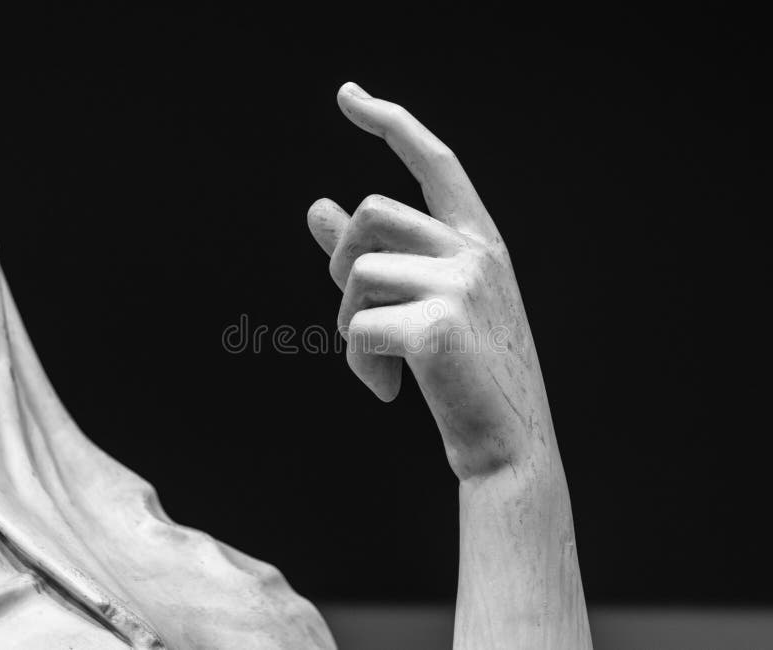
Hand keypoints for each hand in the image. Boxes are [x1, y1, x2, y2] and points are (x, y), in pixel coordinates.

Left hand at [308, 83, 545, 479]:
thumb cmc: (467, 373)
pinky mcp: (438, 326)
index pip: (435, 162)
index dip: (391, 122)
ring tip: (379, 362)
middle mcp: (475, 252)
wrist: (507, 445)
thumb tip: (314, 206)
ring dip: (349, 322)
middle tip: (353, 312)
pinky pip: (359, 326)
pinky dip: (359, 363)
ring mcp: (461, 285)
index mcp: (478, 242)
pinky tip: (386, 391)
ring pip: (359, 272)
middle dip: (342, 260)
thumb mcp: (428, 304)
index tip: (348, 95)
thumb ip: (372, 254)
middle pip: (372, 212)